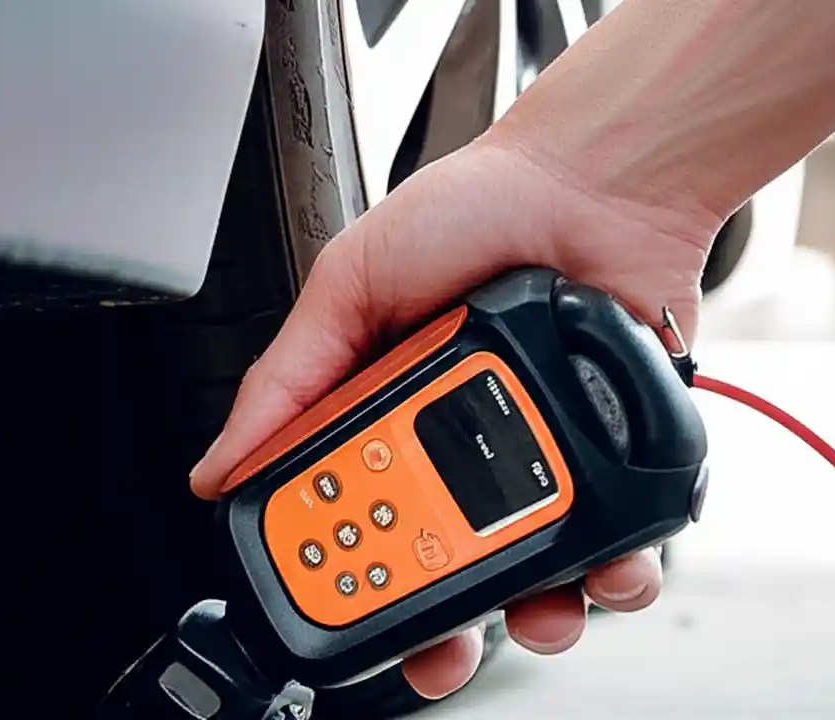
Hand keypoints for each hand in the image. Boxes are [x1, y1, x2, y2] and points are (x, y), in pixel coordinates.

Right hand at [188, 135, 722, 698]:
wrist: (592, 181)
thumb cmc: (473, 208)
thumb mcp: (346, 285)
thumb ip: (285, 376)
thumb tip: (220, 463)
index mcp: (386, 409)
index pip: (351, 505)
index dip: (341, 560)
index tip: (334, 596)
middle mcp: (462, 442)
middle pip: (440, 561)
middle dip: (437, 618)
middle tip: (435, 641)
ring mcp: (538, 458)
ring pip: (530, 570)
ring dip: (532, 612)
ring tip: (531, 611)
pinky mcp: (610, 460)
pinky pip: (613, 538)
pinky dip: (614, 572)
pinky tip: (603, 567)